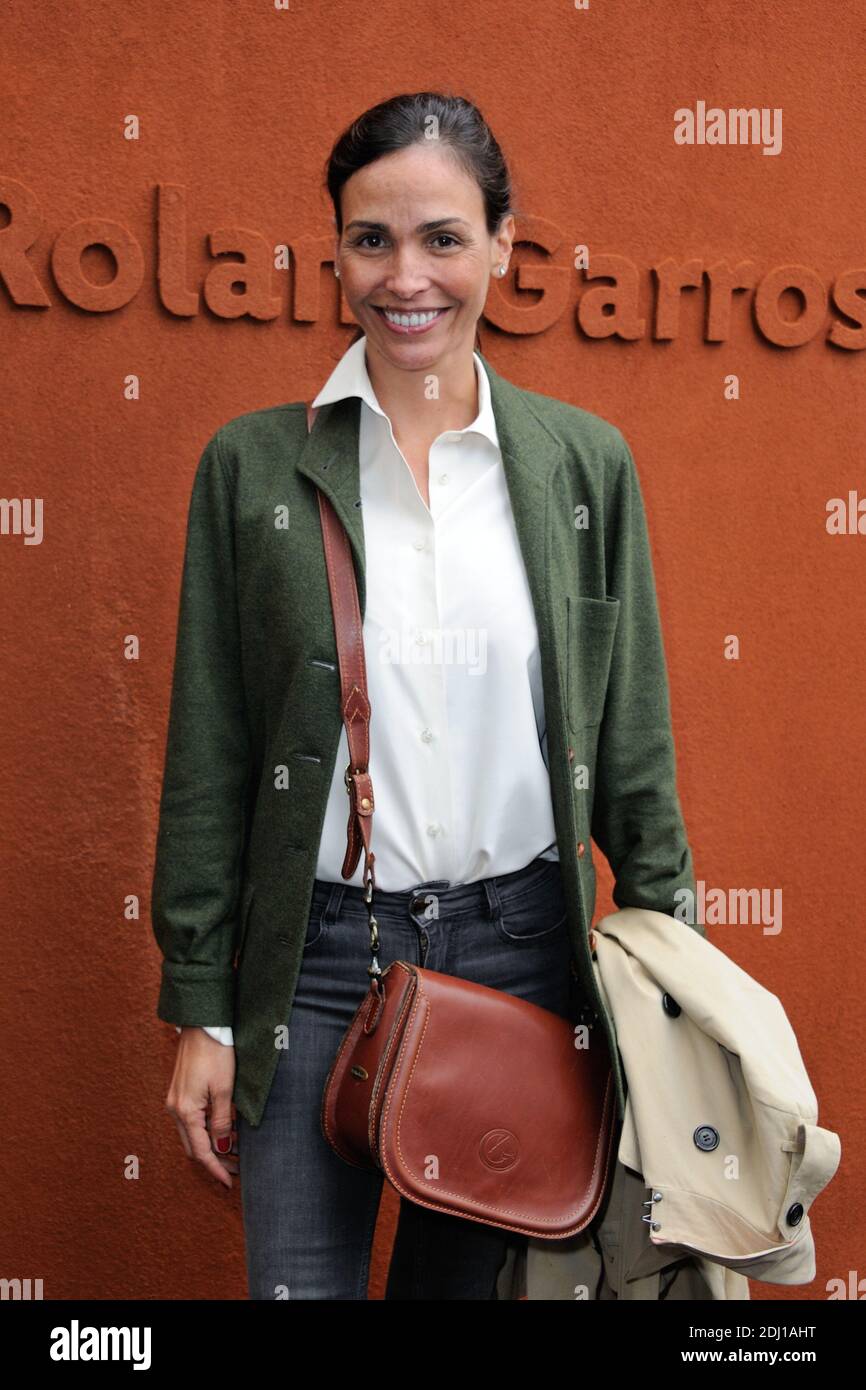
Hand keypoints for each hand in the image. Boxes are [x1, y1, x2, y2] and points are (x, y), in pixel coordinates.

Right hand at [165, 1027, 238, 1188]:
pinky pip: (191, 1120)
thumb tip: (222, 1147)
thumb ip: (223, 1121)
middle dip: (214, 1160)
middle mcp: (175, 1109)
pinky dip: (206, 1130)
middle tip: (236, 1169)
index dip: (215, 1168)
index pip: (200, 1151)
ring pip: (192, 1134)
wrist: (203, 1025)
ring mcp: (175, 1100)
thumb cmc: (216, 1053)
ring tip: (235, 1151)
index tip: (228, 1182)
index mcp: (185, 1111)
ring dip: (210, 1145)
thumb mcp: (225, 1089)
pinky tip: (224, 1129)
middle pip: (193, 1146)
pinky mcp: (180, 1092)